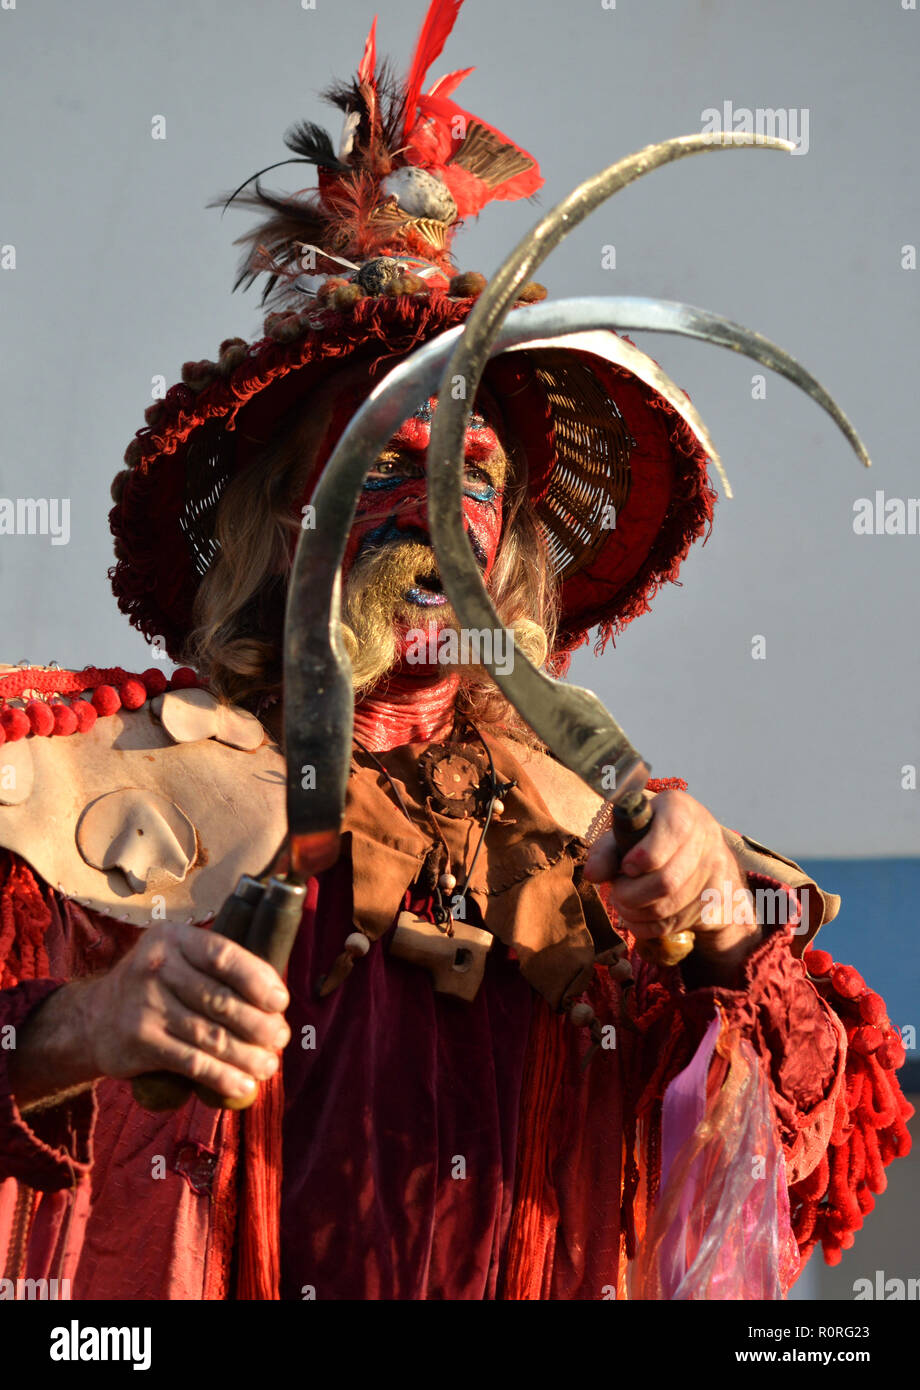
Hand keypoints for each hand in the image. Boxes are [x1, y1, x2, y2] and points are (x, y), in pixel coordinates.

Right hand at [82, 921, 290, 1101]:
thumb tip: (276, 996)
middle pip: (221, 1000)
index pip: (223, 955)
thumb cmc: (156, 986)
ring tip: (269, 1065)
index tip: (281, 1001)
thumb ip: (217, 968)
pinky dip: (222, 1077)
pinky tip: (243, 1084)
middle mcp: (157, 968)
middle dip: (259, 1024)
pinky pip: (191, 1062)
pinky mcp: (141, 1043)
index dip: (258, 979)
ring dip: (247, 1055)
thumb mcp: (178, 958)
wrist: (93, 1018)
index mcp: (174, 939)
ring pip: (210, 1035)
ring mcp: (146, 1006)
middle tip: (280, 1038)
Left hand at [584, 790, 761, 977]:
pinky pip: (676, 923)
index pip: (673, 831)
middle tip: (617, 892)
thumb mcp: (629, 833)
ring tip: (623, 903)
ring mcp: (715, 871)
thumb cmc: (653, 839)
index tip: (625, 867)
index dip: (644, 855)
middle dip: (630, 893)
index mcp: (682, 810)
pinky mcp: (715, 900)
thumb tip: (592, 874)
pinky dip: (647, 925)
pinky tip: (638, 915)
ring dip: (635, 912)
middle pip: (667, 880)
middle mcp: (705, 837)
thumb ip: (606, 850)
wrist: (703, 857)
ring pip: (669, 907)